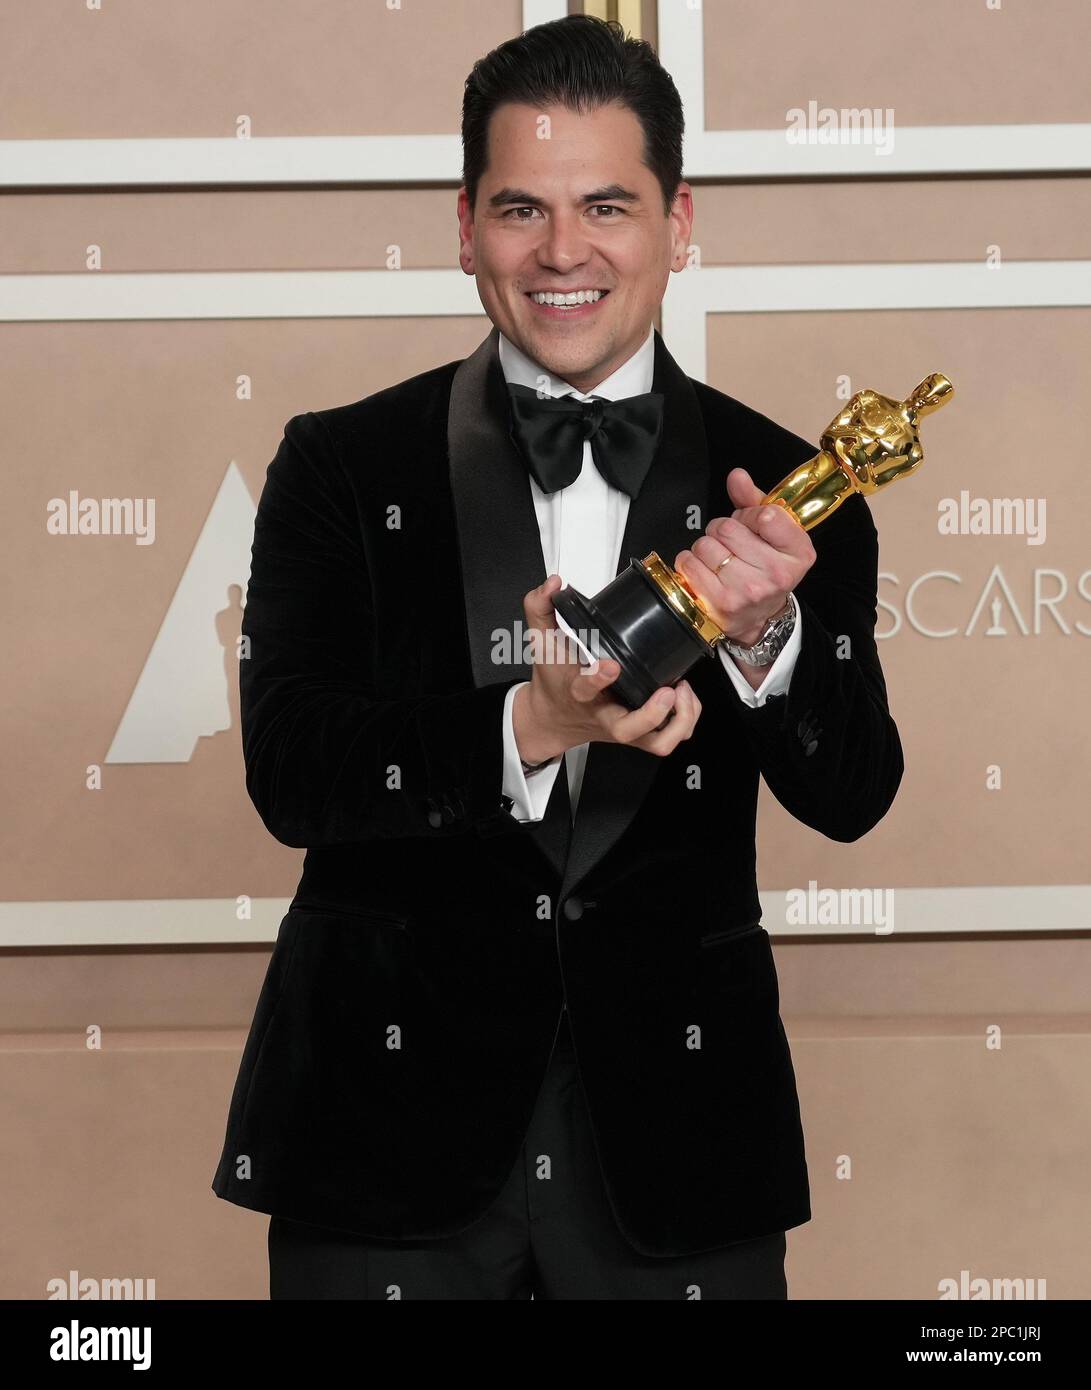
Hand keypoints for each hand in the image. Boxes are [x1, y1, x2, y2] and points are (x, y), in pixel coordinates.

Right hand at [513, 575, 701, 764]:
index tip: (610, 665)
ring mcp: (625, 728)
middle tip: (666, 690)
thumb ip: (541, 608)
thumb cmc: (554, 682)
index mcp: (578, 692)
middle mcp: (604, 715)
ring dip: (678, 719)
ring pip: (657, 742)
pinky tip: (684, 696)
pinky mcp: (640, 734)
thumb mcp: (542, 643)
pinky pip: (669, 738)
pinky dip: (685, 720)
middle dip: (652, 714)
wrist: (553, 719)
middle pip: (628, 730)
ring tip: (681, 690)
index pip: (585, 689)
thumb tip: (553, 583)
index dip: (598, 679)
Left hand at [674, 467, 815, 646]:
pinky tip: (704, 571)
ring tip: (719, 560)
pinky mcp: (721, 604)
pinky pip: (689, 563)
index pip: (765, 514)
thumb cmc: (764, 570)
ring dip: (705, 547)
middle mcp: (778, 574)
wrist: (757, 618)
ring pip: (705, 544)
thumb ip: (754, 501)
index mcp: (799, 552)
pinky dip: (690, 562)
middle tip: (732, 546)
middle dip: (722, 530)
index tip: (751, 525)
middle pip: (728, 527)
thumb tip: (737, 476)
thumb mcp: (770, 535)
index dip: (749, 515)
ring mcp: (748, 591)